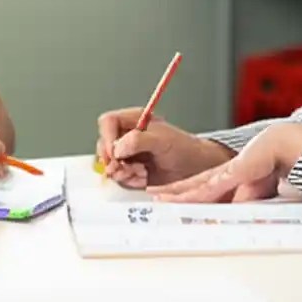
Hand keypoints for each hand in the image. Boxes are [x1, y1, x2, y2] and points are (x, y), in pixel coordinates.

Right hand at [95, 107, 233, 188]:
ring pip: (108, 163)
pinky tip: (143, 179)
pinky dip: (128, 180)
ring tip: (140, 172)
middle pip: (104, 144)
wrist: (196, 171)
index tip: (115, 153)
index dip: (107, 137)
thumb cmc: (185, 150)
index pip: (108, 122)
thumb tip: (117, 148)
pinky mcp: (131, 171)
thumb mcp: (162, 140)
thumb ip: (138, 140)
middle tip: (124, 167)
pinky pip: (118, 177)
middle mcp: (128, 136)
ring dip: (122, 171)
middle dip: (113, 159)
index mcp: (134, 121)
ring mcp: (128, 155)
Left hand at [149, 123, 301, 202]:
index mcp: (226, 177)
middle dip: (171, 192)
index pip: (199, 187)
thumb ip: (243, 201)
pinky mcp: (232, 173)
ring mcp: (225, 174)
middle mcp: (221, 174)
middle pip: (191, 186)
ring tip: (157, 197)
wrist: (282, 146)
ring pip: (195, 187)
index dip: (182, 192)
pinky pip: (209, 188)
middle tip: (152, 194)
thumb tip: (231, 214)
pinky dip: (193, 195)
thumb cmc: (271, 165)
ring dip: (176, 193)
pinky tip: (179, 197)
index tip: (167, 197)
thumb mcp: (255, 190)